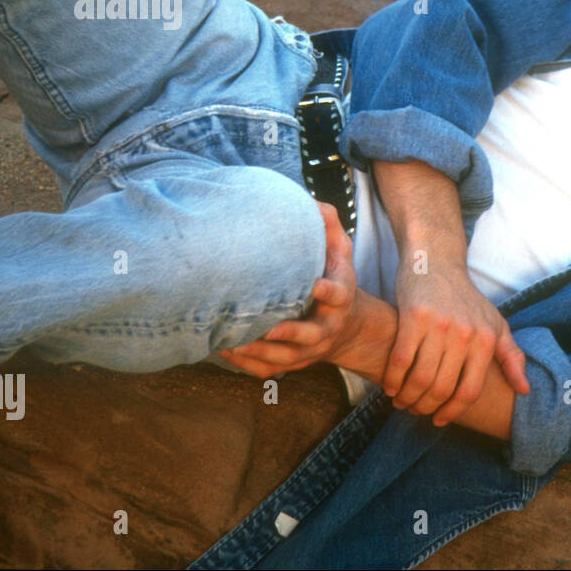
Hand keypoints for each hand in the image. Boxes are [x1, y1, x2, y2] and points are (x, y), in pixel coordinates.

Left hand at [217, 202, 359, 377]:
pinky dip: (246, 364)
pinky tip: (224, 350)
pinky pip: (269, 370)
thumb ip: (330, 226)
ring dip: (260, 352)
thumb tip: (313, 201)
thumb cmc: (334, 278)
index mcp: (340, 298)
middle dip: (291, 334)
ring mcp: (310, 349)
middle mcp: (327, 326)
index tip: (313, 286)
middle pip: (312, 336)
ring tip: (232, 342)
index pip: (338, 296)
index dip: (327, 293)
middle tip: (267, 329)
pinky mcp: (293, 363)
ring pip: (286, 358)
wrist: (345, 326)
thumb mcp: (340, 251)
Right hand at [386, 256, 528, 425]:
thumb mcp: (495, 324)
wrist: (437, 262)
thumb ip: (512, 357)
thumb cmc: (467, 299)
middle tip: (416, 411)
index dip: (452, 412)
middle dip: (426, 407)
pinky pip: (400, 360)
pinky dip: (392, 379)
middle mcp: (465, 334)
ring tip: (402, 401)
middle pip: (442, 388)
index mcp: (486, 340)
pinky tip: (389, 386)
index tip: (439, 420)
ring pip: (420, 378)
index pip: (469, 391)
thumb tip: (524, 390)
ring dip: (407, 397)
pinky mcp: (413, 316)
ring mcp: (439, 325)